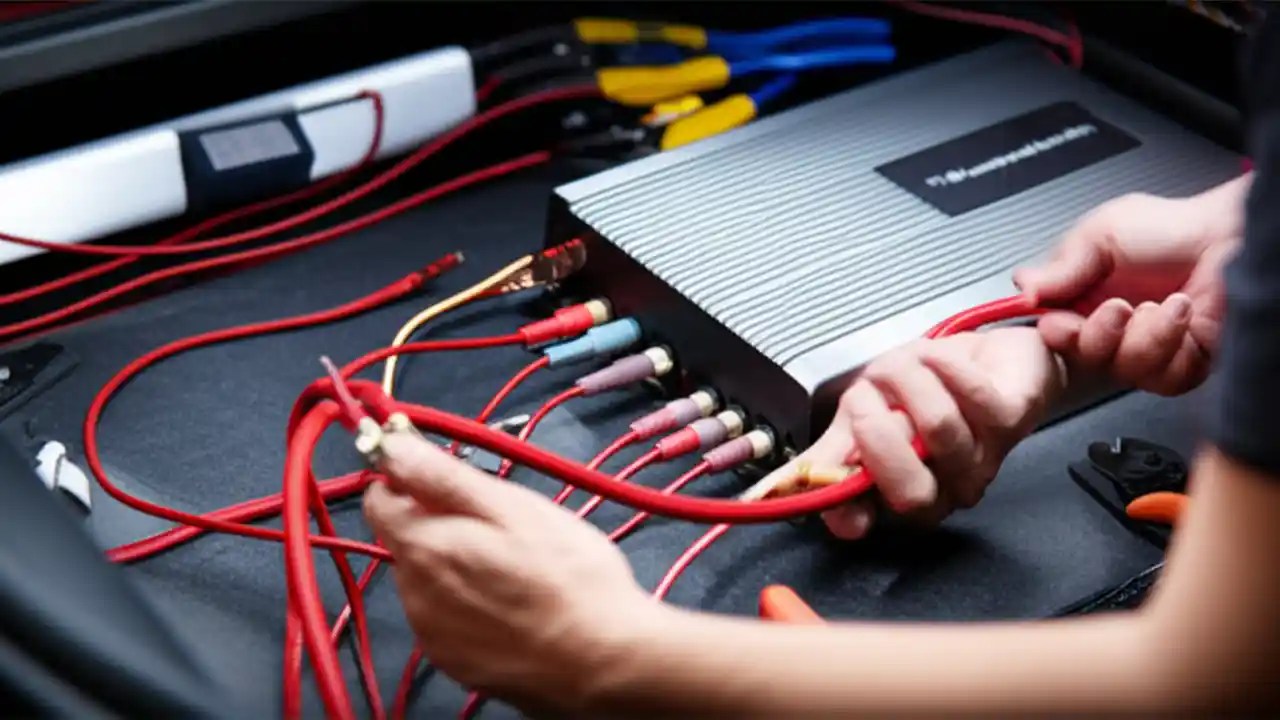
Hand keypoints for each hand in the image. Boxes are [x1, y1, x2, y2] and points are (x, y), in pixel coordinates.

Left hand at [363, 433, 655, 714]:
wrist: (604, 661)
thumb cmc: (569, 573)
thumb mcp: (513, 508)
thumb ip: (442, 476)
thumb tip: (390, 444)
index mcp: (424, 545)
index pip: (378, 499)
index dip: (408, 479)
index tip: (449, 478)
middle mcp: (413, 593)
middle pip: (406, 540)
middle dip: (440, 523)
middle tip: (501, 526)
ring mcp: (431, 634)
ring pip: (426, 579)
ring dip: (453, 565)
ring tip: (511, 569)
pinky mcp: (453, 663)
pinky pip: (443, 617)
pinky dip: (465, 604)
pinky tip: (508, 605)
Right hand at [801, 328, 1064, 538]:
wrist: (983, 354)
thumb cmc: (924, 387)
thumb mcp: (862, 413)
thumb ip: (831, 450)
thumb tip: (785, 484)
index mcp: (900, 493)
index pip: (864, 521)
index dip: (842, 510)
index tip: (824, 487)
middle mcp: (944, 490)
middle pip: (909, 493)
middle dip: (877, 435)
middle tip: (864, 395)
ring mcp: (982, 460)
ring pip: (937, 428)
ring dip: (909, 380)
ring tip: (905, 363)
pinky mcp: (1013, 421)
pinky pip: (972, 395)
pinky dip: (946, 364)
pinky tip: (940, 355)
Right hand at [1013, 182, 1245, 394]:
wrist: (1231, 234)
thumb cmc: (1173, 228)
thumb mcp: (1102, 233)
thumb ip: (1061, 264)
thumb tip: (1023, 286)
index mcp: (1087, 298)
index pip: (1055, 333)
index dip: (1054, 334)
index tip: (1055, 322)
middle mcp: (1115, 328)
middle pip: (1085, 359)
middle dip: (1097, 337)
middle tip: (1116, 308)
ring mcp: (1148, 348)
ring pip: (1124, 371)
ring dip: (1142, 337)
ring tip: (1164, 303)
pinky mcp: (1184, 364)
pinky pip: (1163, 377)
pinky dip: (1171, 344)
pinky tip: (1181, 312)